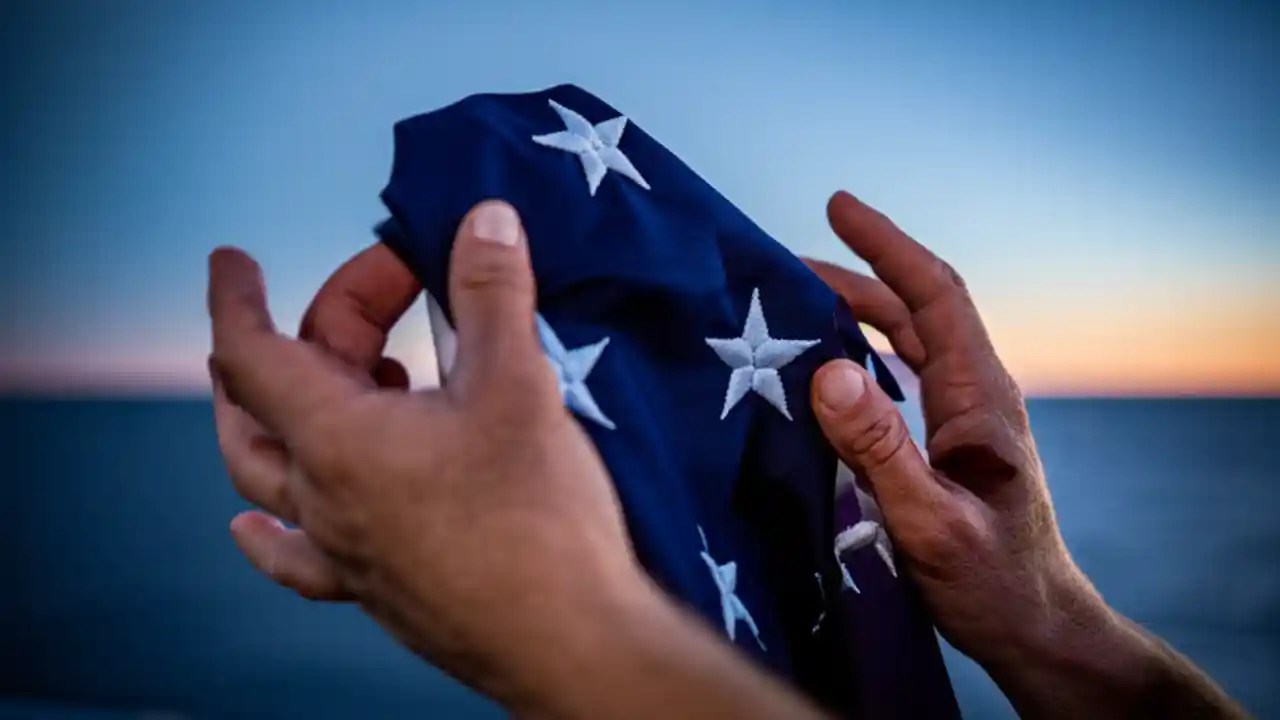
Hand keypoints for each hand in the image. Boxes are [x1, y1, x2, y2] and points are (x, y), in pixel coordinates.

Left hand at [209, 201, 824, 718]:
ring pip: (272, 470)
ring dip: (288, 410)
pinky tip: (253, 524)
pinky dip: (270, 527)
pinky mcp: (375, 587)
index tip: (230, 261)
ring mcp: (343, 548)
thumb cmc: (536, 518)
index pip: (251, 353)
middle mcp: (321, 497)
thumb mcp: (518, 385)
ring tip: (348, 372)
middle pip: (274, 397)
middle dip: (321, 328)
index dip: (236, 298)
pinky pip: (297, 554)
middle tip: (391, 292)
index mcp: (336, 440)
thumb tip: (484, 222)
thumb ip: (493, 294)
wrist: (568, 642)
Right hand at [805, 192, 1244, 718]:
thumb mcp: (930, 520)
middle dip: (855, 277)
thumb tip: (829, 369)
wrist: (1035, 629)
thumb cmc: (992, 583)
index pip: (934, 295)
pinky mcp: (945, 449)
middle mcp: (973, 397)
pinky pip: (898, 384)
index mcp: (980, 396)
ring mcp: (961, 423)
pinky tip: (823, 374)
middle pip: (913, 313)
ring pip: (904, 348)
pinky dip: (858, 362)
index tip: (838, 206)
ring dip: (853, 318)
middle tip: (786, 264)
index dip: (887, 246)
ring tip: (794, 307)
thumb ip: (880, 448)